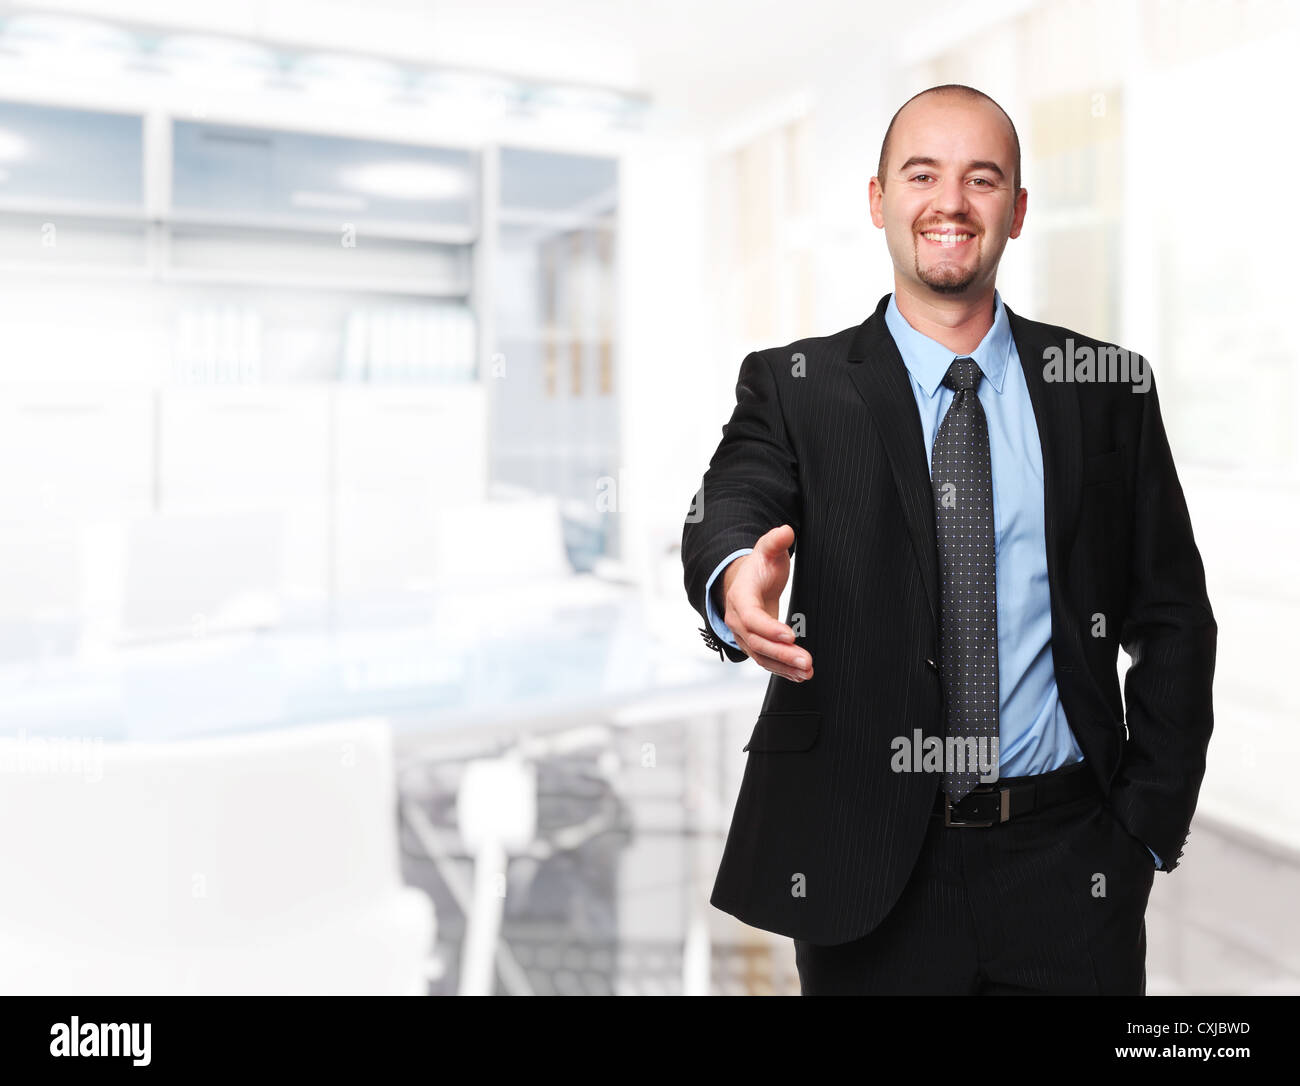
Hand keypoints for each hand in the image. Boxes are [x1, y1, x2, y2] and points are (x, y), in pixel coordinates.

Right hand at [721, 524, 812, 681]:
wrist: (747, 581)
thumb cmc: (760, 566)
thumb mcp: (767, 550)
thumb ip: (775, 541)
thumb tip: (785, 532)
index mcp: (740, 597)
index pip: (752, 617)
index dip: (770, 628)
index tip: (791, 635)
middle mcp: (738, 620)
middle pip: (758, 642)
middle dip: (782, 654)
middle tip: (806, 661)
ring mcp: (744, 635)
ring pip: (762, 656)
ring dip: (784, 666)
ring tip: (807, 671)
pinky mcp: (755, 644)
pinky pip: (766, 661)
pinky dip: (782, 670)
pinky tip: (800, 675)